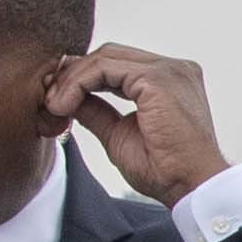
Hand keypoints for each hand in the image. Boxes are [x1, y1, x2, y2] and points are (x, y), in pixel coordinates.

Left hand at [58, 44, 228, 204]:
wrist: (191, 187)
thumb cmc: (166, 170)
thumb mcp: (119, 134)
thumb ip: (97, 111)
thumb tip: (68, 98)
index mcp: (169, 80)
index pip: (116, 63)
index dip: (82, 77)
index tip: (57, 101)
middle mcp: (173, 69)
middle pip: (108, 55)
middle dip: (73, 74)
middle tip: (50, 101)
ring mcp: (169, 70)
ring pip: (104, 58)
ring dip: (72, 80)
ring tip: (55, 106)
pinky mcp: (158, 79)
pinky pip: (105, 69)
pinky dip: (79, 83)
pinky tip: (65, 105)